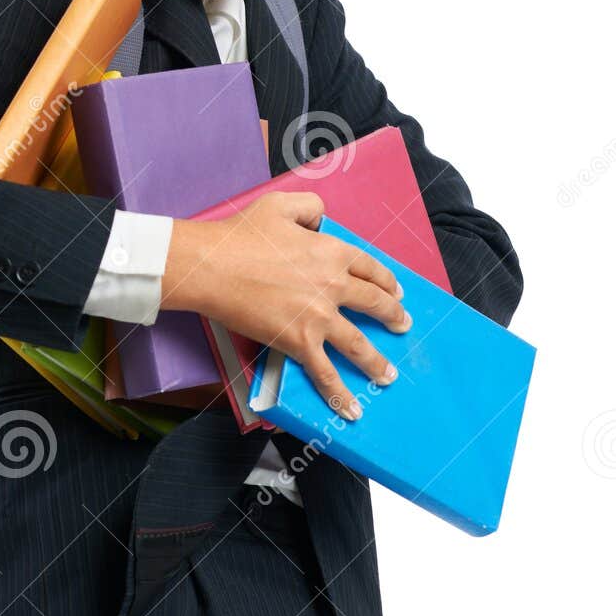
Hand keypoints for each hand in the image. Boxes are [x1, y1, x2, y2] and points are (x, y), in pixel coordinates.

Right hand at [161, 191, 412, 415]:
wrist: (212, 266)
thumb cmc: (240, 235)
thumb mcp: (280, 205)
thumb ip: (310, 208)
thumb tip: (322, 218)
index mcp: (332, 252)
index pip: (371, 269)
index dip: (388, 282)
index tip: (395, 292)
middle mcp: (334, 285)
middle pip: (375, 304)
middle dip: (393, 317)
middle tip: (402, 325)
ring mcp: (319, 317)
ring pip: (358, 345)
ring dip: (376, 362)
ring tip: (388, 375)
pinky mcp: (298, 342)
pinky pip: (325, 373)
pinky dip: (339, 395)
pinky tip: (351, 410)